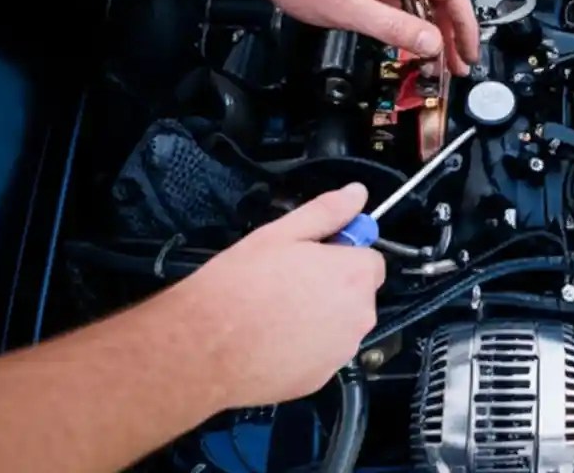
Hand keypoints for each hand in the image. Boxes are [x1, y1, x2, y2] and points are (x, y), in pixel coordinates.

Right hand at [166, 183, 384, 408]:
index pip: (370, 259)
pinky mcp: (322, 378)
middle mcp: (360, 316)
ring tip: (275, 312)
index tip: (313, 257)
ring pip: (340, 325)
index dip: (342, 254)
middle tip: (287, 282)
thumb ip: (326, 212)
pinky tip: (272, 341)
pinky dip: (305, 347)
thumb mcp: (280, 234)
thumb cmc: (239, 286)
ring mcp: (342, 351)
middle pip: (358, 293)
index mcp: (355, 275)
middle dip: (333, 286)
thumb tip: (356, 194)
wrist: (202, 348)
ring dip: (320, 317)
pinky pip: (322, 354)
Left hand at [243, 0, 479, 75]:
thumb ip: (395, 30)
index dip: (465, 24)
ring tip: (432, 52)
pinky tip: (403, 32)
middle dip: (452, 28)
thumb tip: (430, 44)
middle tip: (454, 60)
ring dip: (430, 22)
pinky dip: (409, 13)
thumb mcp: (350, 12)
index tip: (467, 51)